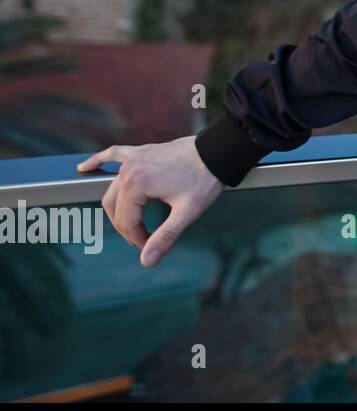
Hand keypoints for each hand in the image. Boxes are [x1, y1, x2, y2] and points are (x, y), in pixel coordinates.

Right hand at [76, 136, 224, 267]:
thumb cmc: (205, 179)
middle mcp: (128, 170)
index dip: (137, 238)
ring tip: (126, 225)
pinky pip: (114, 155)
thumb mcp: (187, 212)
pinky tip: (84, 167)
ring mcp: (133, 158)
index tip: (151, 246)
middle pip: (114, 206)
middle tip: (142, 240)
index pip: (126, 221)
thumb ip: (166, 236)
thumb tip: (147, 261)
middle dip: (126, 227)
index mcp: (136, 185)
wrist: (218, 150)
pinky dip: (98, 161)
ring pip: (112, 187)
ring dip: (116, 207)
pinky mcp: (140, 152)